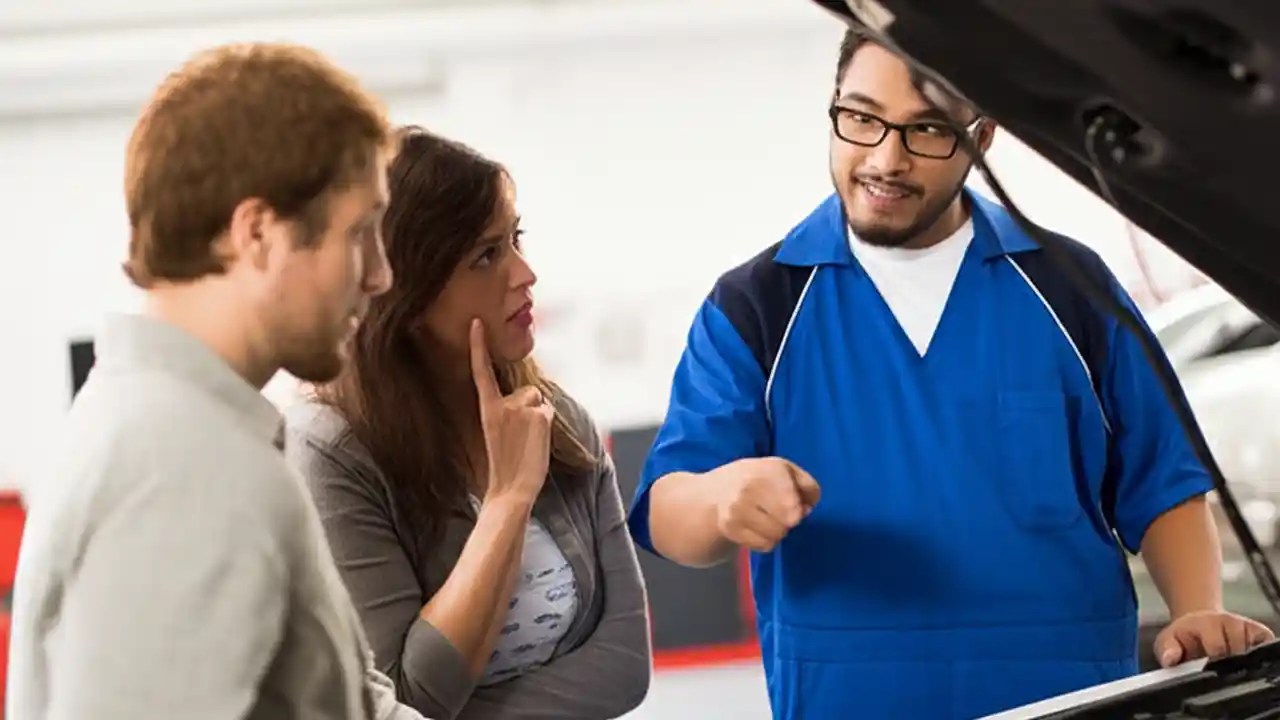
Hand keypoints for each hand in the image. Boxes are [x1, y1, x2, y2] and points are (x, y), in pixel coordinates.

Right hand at [470, 318, 553, 505]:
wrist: (511, 487)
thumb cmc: (505, 463)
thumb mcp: (499, 432)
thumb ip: (508, 412)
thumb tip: (530, 399)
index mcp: (487, 409)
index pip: (482, 372)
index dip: (479, 346)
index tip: (477, 323)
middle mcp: (503, 404)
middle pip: (528, 393)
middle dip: (530, 409)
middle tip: (521, 437)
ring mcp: (521, 408)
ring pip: (540, 402)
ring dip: (539, 419)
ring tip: (528, 443)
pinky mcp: (539, 415)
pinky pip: (549, 413)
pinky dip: (547, 426)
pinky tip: (536, 443)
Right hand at [712, 457, 820, 552]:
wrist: (716, 491)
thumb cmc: (759, 479)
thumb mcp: (786, 470)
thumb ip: (807, 485)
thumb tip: (807, 508)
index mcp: (767, 471)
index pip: (793, 506)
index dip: (799, 508)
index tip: (793, 503)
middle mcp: (749, 488)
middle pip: (789, 522)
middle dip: (789, 520)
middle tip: (779, 512)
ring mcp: (737, 510)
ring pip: (777, 536)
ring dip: (778, 531)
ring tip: (767, 519)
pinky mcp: (730, 528)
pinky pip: (764, 546)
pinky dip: (766, 541)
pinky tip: (757, 528)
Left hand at [1153, 609, 1275, 666]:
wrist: (1197, 621)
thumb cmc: (1184, 635)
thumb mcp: (1168, 641)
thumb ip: (1167, 650)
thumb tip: (1170, 660)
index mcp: (1206, 623)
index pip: (1217, 647)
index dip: (1211, 661)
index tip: (1204, 666)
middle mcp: (1229, 622)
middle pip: (1236, 651)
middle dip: (1224, 662)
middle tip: (1213, 664)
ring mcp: (1246, 626)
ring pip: (1250, 651)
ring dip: (1238, 660)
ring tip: (1223, 660)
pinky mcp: (1260, 632)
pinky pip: (1264, 646)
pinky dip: (1254, 655)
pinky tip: (1239, 657)